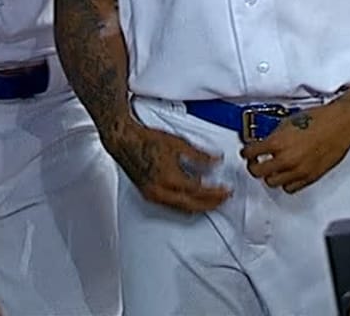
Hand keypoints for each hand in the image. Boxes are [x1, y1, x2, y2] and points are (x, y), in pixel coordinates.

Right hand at [108, 120, 231, 213]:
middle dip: (211, 204)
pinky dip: (185, 205)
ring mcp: (154, 195)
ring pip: (182, 209)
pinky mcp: (148, 195)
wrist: (123, 140)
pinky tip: (191, 200)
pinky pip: (172, 206)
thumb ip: (199, 155)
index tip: (226, 190)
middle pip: (193, 205)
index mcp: (170, 178)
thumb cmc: (144, 140)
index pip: (200, 191)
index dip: (217, 192)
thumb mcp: (177, 144)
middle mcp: (161, 191)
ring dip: (199, 207)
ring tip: (211, 201)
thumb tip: (215, 160)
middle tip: (223, 199)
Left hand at [240, 100, 349, 193]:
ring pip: (272, 183)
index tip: (247, 151)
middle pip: (257, 172)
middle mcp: (287, 159)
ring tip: (270, 168)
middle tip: (255, 161)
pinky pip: (290, 188)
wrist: (341, 124)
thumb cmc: (318, 119)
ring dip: (268, 175)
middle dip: (253, 166)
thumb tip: (263, 142)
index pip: (250, 153)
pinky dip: (285, 183)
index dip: (246, 152)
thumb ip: (273, 135)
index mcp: (277, 143)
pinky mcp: (311, 177)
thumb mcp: (286, 122)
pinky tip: (285, 175)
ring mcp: (299, 170)